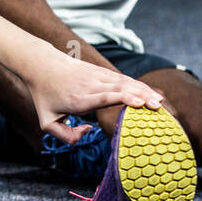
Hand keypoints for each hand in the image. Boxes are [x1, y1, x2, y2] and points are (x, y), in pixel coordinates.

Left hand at [25, 52, 164, 142]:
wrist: (40, 65)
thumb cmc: (44, 96)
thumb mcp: (46, 121)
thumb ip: (65, 135)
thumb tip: (89, 131)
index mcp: (79, 99)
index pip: (104, 97)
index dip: (122, 98)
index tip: (139, 103)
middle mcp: (90, 86)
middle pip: (120, 89)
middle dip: (140, 97)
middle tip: (159, 107)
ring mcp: (97, 77)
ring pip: (124, 82)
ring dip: (144, 91)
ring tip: (161, 102)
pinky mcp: (101, 72)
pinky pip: (123, 79)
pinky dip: (138, 85)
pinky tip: (151, 93)